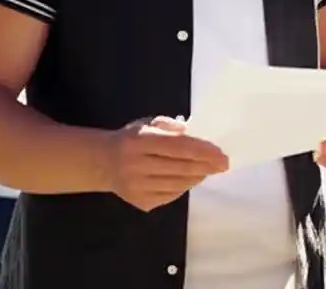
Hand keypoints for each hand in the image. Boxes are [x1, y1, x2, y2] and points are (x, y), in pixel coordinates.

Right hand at [107, 116, 228, 212]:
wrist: (103, 163)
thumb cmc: (131, 140)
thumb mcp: (146, 124)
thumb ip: (169, 126)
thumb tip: (191, 133)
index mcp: (139, 141)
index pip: (177, 146)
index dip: (202, 151)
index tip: (221, 154)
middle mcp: (136, 165)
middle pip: (180, 167)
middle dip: (206, 166)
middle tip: (222, 164)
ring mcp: (137, 186)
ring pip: (177, 184)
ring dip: (197, 177)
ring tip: (207, 171)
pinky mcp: (139, 201)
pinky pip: (170, 196)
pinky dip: (183, 188)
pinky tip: (188, 180)